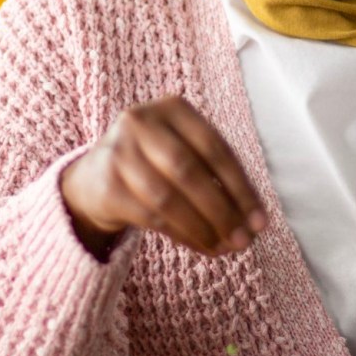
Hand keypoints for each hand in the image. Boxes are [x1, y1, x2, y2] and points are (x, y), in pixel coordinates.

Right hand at [59, 95, 266, 259]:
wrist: (95, 177)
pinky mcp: (107, 186)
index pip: (214, 147)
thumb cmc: (158, 163)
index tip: (260, 220)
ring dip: (203, 228)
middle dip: (223, 211)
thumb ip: (217, 176)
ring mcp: (119, 153)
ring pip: (169, 198)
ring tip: (226, 248)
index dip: (240, 186)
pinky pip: (152, 217)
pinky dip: (183, 235)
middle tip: (245, 240)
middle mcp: (141, 123)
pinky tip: (204, 247)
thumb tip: (254, 220)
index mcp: (172, 108)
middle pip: (189, 172)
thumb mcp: (185, 151)